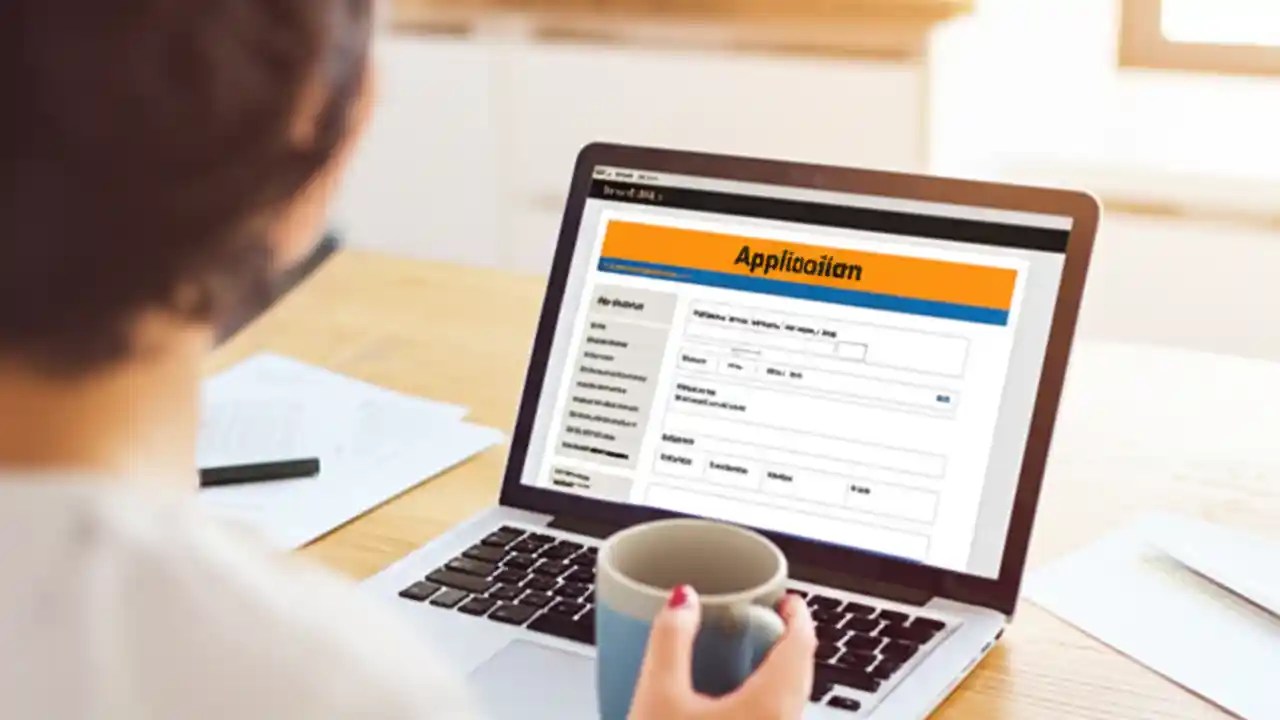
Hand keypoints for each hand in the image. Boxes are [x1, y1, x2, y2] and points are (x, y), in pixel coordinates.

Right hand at [629, 585, 816, 719]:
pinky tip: (734, 703)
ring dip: (776, 674)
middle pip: (800, 672)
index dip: (797, 615)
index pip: (802, 645)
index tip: (786, 599)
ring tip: (747, 658)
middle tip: (765, 620)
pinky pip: (775, 719)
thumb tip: (682, 600)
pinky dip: (765, 701)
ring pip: (789, 701)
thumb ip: (671, 640)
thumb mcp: (658, 696)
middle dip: (786, 641)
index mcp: (770, 705)